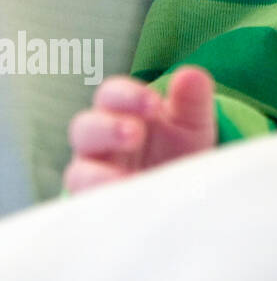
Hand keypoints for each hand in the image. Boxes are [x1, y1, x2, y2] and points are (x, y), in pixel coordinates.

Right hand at [63, 66, 216, 193]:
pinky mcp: (98, 205)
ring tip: (125, 179)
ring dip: (97, 174)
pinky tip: (125, 204)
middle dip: (108, 129)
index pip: (110, 95)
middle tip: (135, 134)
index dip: (127, 96)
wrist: (185, 190)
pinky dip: (102, 204)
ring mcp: (95, 175)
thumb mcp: (193, 124)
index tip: (154, 104)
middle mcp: (101, 141)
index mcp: (122, 111)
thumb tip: (190, 74)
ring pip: (78, 171)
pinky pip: (87, 206)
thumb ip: (193, 99)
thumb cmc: (180, 148)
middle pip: (85, 128)